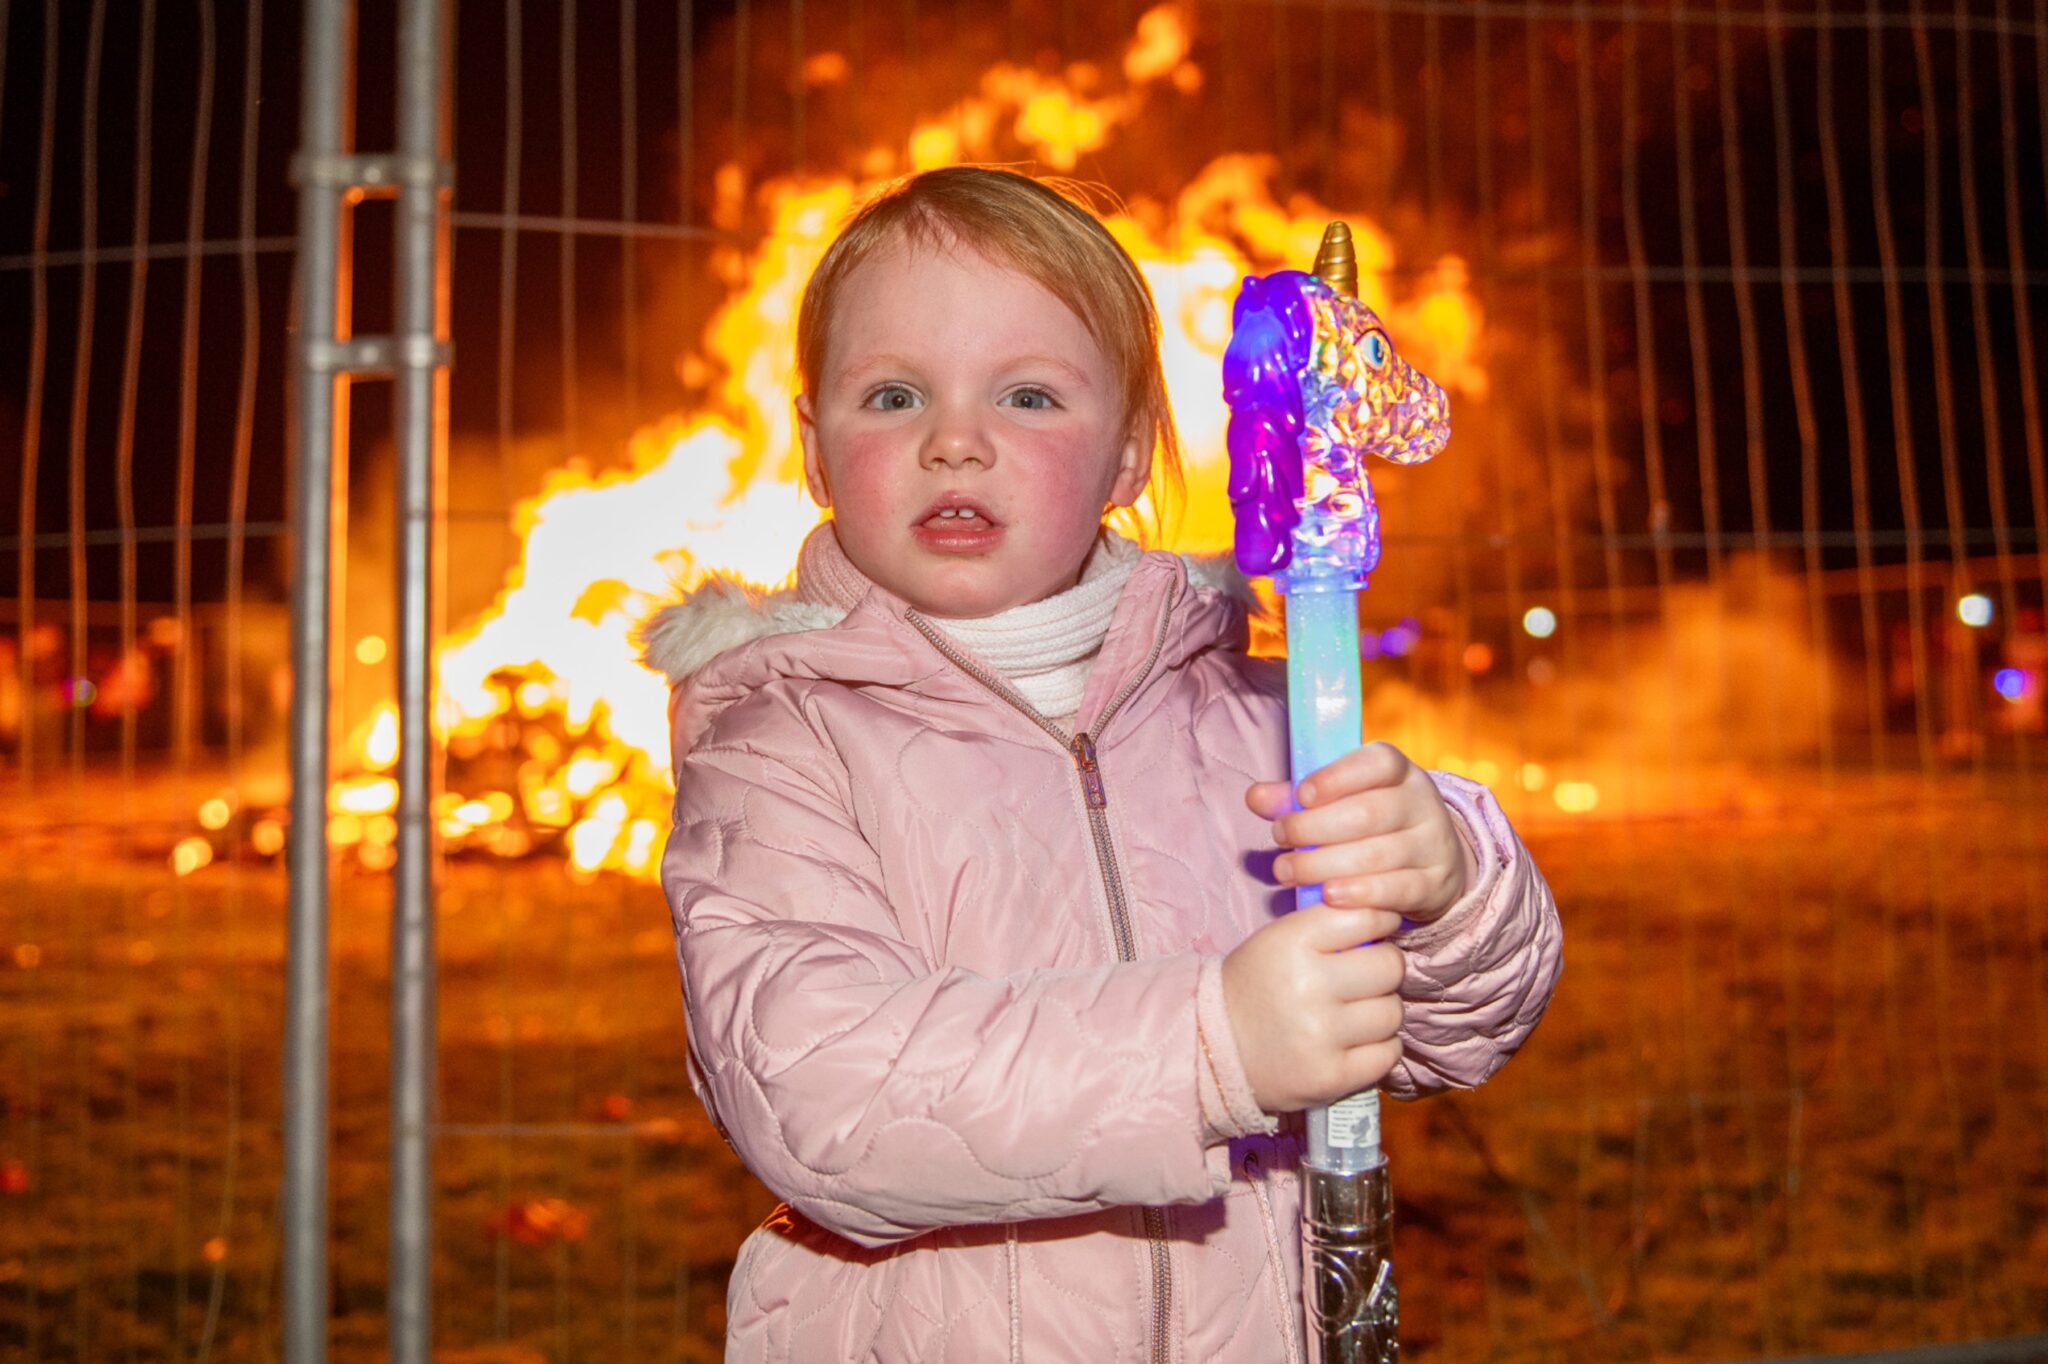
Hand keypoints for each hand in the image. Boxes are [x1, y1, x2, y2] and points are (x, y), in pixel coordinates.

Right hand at [1220, 902, 1406, 1112]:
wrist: (1213, 1047)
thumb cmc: (1254, 986)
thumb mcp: (1277, 939)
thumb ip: (1330, 923)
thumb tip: (1390, 917)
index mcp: (1291, 942)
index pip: (1365, 918)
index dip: (1379, 922)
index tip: (1375, 932)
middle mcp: (1308, 986)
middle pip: (1390, 966)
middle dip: (1383, 970)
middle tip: (1363, 978)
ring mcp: (1321, 1035)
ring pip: (1393, 1012)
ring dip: (1380, 1011)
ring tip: (1354, 1013)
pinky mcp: (1332, 1077)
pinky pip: (1389, 1053)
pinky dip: (1379, 1047)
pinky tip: (1355, 1042)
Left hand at [1245, 741, 1475, 926]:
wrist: (1432, 863)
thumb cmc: (1372, 824)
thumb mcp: (1341, 800)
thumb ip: (1298, 798)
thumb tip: (1255, 797)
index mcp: (1398, 771)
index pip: (1377, 763)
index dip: (1338, 777)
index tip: (1302, 795)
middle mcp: (1421, 802)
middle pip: (1369, 813)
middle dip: (1316, 827)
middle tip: (1281, 838)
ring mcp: (1432, 844)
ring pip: (1379, 854)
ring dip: (1326, 865)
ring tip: (1289, 872)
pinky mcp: (1435, 884)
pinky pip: (1399, 889)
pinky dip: (1361, 894)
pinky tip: (1329, 897)